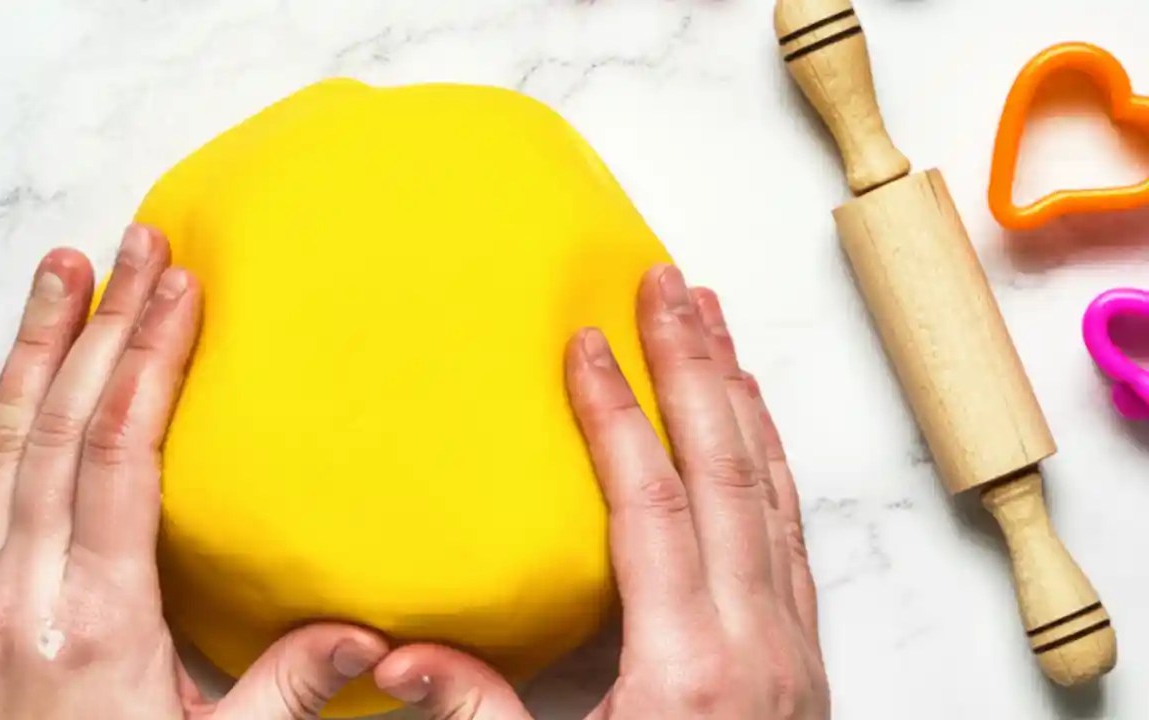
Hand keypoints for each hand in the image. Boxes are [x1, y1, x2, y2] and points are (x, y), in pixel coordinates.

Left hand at [0, 225, 387, 719]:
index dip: (152, 363)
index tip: (181, 293)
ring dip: (30, 344)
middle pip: (64, 425)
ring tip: (62, 268)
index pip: (122, 454)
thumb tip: (365, 633)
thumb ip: (284, 690)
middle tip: (138, 246)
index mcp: (96, 619)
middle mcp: (16, 592)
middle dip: (105, 325)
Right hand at [373, 265, 829, 717]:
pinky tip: (753, 421)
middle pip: (730, 472)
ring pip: (775, 490)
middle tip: (670, 284)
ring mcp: (793, 645)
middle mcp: (757, 642)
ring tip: (714, 323)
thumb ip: (480, 718)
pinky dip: (773, 460)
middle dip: (696, 367)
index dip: (618, 418)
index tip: (588, 345)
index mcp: (689, 671)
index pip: (654, 507)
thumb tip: (395, 660)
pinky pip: (793, 530)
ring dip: (742, 398)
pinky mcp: (804, 653)